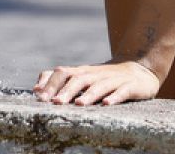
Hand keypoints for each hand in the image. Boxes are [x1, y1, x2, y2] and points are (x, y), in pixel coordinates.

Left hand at [34, 60, 161, 106]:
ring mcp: (113, 79)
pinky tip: (106, 104)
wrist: (138, 70)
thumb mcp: (82, 77)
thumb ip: (59, 81)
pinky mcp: (130, 86)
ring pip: (99, 86)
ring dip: (88, 95)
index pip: (62, 73)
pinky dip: (114, 97)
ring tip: (79, 104)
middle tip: (56, 103)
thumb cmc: (103, 78)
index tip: (40, 97)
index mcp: (82, 72)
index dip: (51, 84)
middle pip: (78, 79)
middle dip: (66, 91)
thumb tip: (36, 89)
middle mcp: (95, 74)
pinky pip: (122, 91)